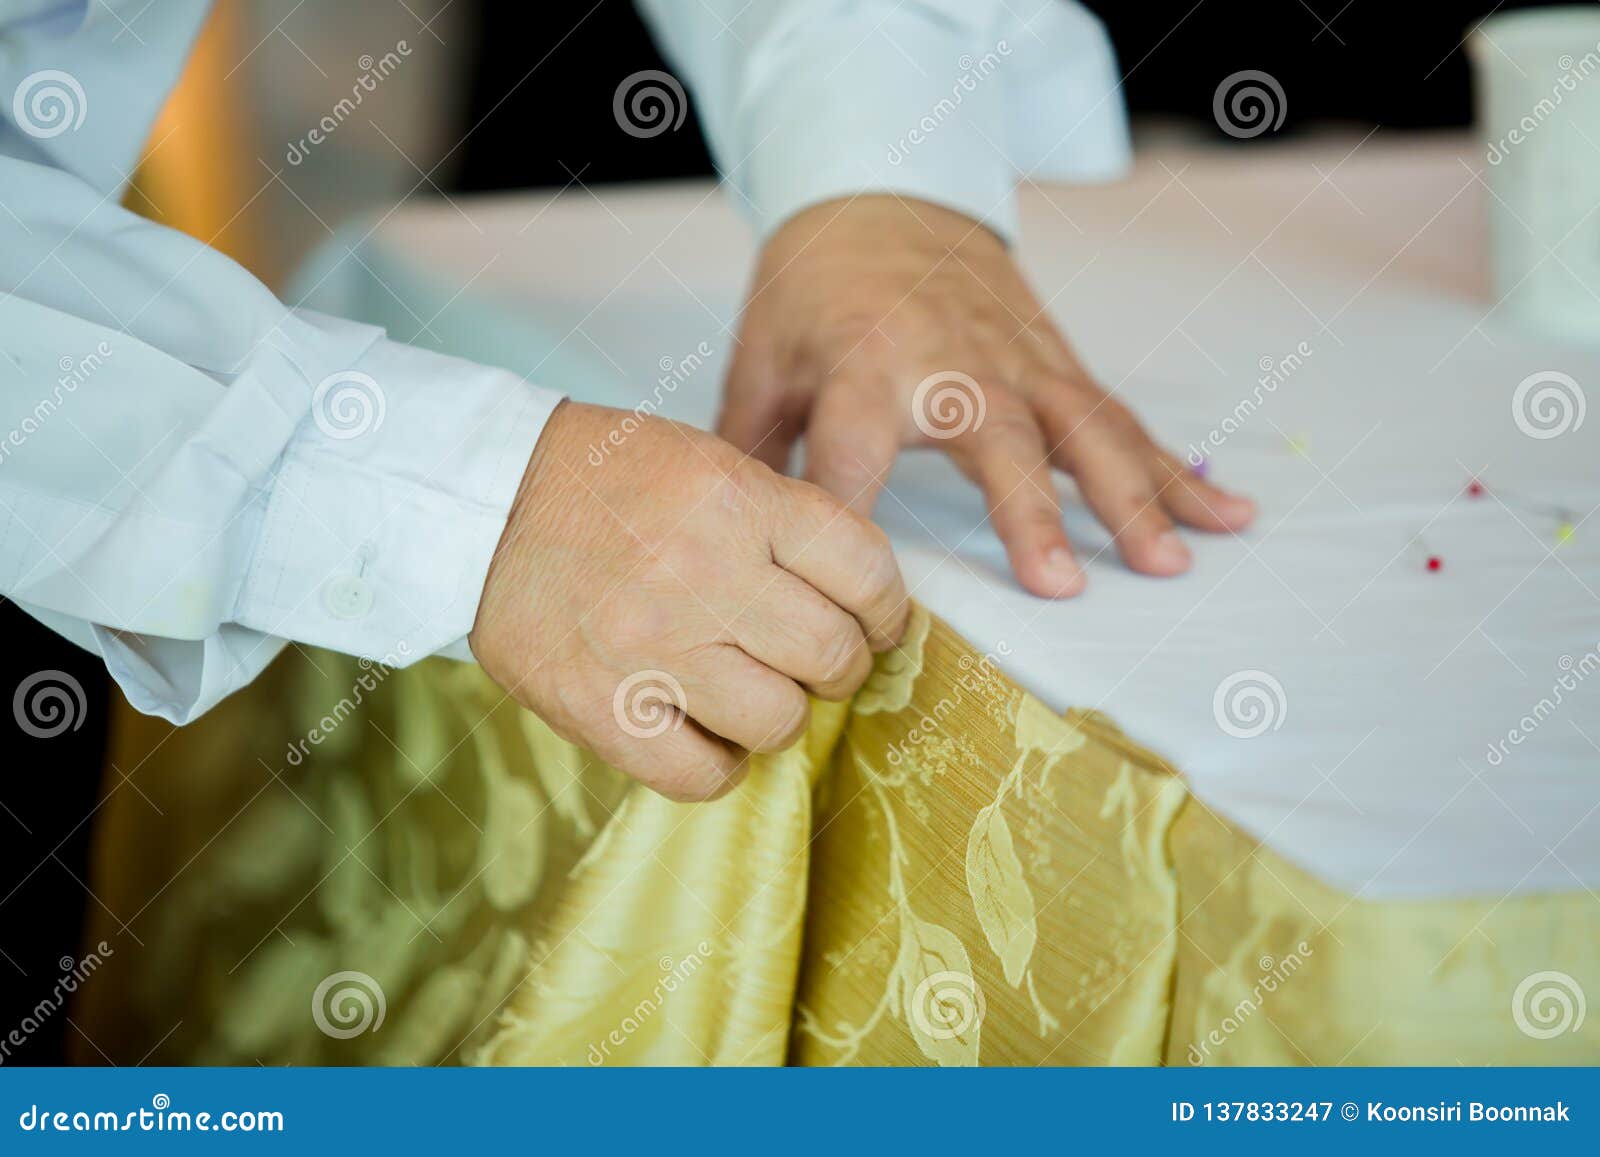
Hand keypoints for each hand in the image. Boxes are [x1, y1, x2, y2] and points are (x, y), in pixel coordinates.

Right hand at [469, 402, 908, 801]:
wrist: (484, 503)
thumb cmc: (608, 483)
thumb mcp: (710, 465)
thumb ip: (788, 526)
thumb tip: (866, 603)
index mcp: (738, 501)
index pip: (866, 573)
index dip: (887, 611)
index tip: (877, 624)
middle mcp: (702, 573)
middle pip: (832, 656)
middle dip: (837, 667)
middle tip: (812, 662)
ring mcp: (650, 646)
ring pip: (778, 722)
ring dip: (777, 715)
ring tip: (746, 689)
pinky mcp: (601, 708)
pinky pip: (704, 775)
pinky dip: (717, 763)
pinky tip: (700, 728)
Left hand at [717, 196, 1256, 596]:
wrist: (883, 193)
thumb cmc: (813, 290)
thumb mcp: (762, 359)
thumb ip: (750, 452)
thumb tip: (723, 547)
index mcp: (864, 366)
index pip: (852, 457)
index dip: (853, 525)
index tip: (860, 606)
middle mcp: (952, 364)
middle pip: (999, 440)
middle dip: (1032, 511)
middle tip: (1062, 585)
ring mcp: (1018, 360)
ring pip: (1085, 429)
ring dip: (1134, 496)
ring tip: (1175, 562)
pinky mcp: (1058, 361)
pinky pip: (1124, 417)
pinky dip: (1178, 470)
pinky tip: (1229, 515)